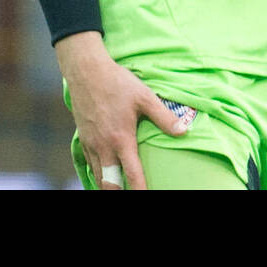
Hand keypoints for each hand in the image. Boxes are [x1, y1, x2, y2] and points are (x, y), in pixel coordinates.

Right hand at [55, 32, 186, 190]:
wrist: (86, 70)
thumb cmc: (117, 82)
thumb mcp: (144, 97)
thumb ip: (164, 116)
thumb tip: (183, 131)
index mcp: (121, 139)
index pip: (132, 175)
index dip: (139, 190)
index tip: (146, 195)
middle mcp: (104, 146)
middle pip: (109, 184)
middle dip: (118, 193)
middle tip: (129, 193)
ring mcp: (91, 142)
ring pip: (98, 175)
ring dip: (108, 185)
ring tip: (118, 188)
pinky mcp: (82, 136)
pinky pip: (89, 162)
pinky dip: (97, 172)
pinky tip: (104, 173)